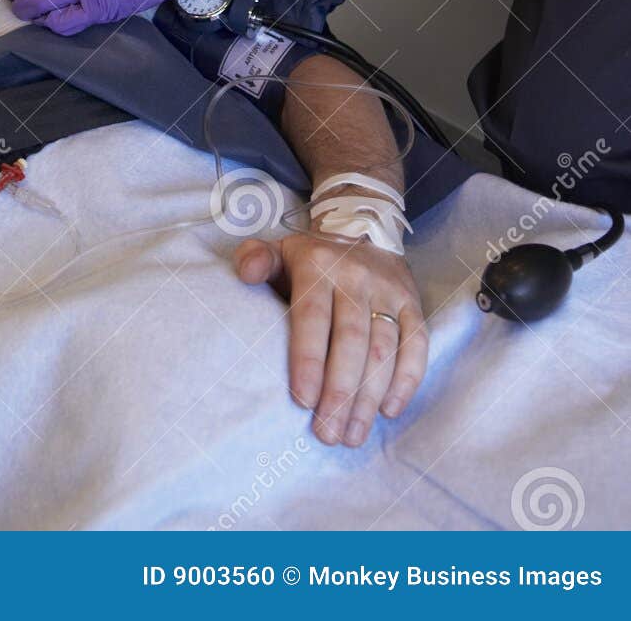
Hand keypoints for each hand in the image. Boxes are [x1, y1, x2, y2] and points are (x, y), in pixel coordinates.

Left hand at [234, 230, 427, 446]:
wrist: (363, 227)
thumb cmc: (312, 256)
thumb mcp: (278, 250)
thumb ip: (256, 260)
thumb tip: (245, 273)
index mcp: (317, 266)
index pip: (313, 316)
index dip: (308, 360)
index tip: (301, 401)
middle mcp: (355, 278)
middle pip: (350, 340)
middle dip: (339, 393)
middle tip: (327, 434)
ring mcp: (388, 290)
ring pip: (384, 348)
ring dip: (370, 396)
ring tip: (352, 435)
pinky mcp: (412, 303)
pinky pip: (416, 344)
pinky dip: (406, 380)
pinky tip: (389, 410)